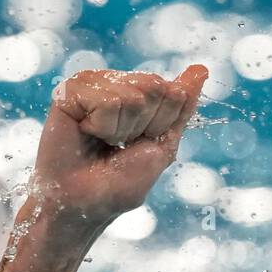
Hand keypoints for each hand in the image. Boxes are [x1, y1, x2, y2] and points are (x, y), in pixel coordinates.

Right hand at [28, 65, 207, 227]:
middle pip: (155, 87)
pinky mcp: (70, 89)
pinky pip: (107, 100)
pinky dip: (102, 126)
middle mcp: (116, 83)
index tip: (141, 143)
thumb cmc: (118, 182)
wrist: (82, 202)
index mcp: (139, 93)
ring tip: (101, 141)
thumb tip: (201, 69)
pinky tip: (85, 133)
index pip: (173, 92)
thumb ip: (181, 107)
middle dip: (144, 125)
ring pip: (132, 96)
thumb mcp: (162, 145)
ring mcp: (92, 83)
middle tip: (119, 144)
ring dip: (121, 129)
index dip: (163, 125)